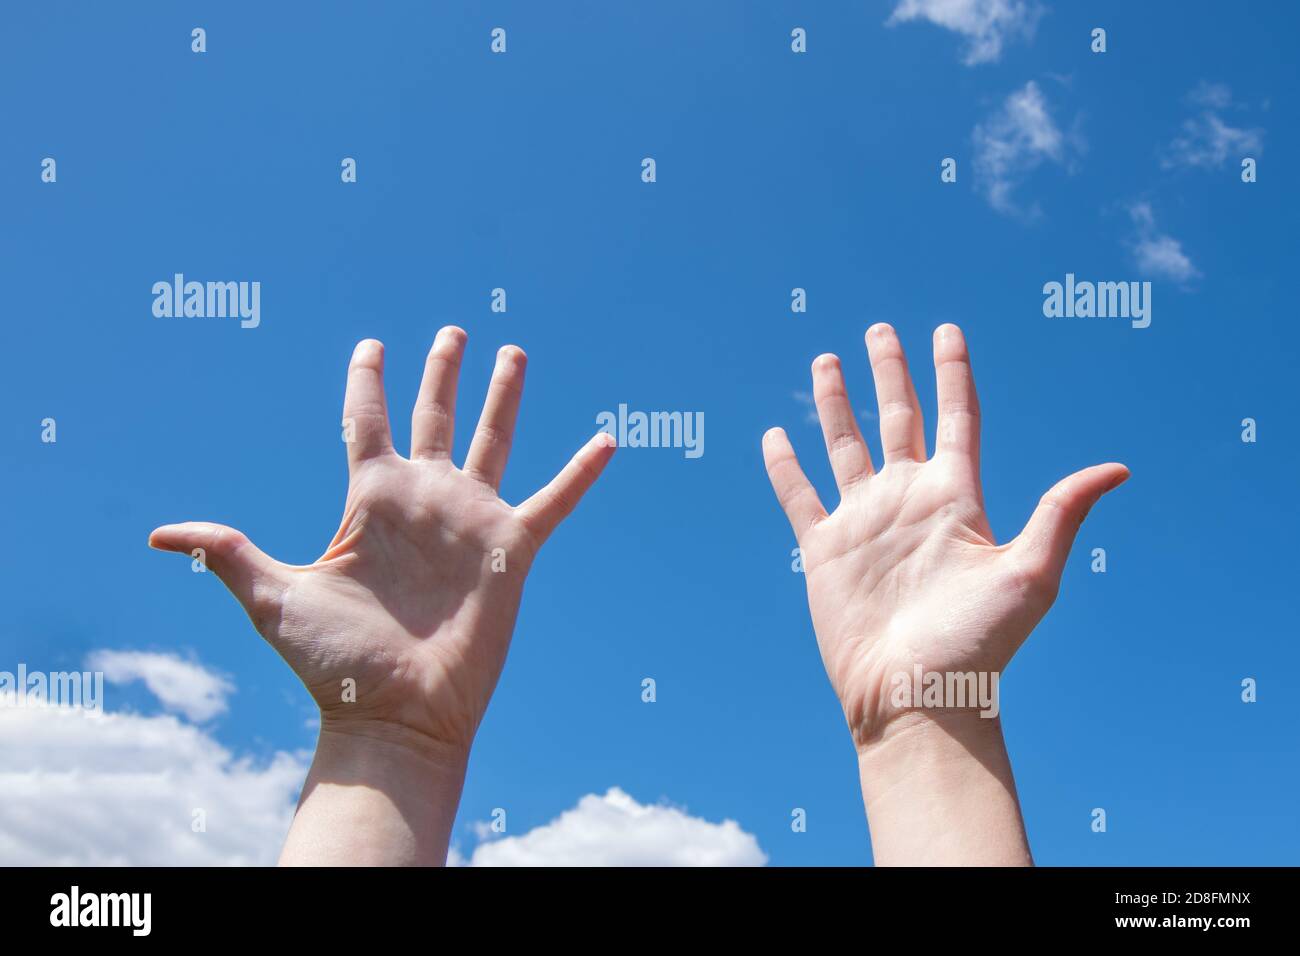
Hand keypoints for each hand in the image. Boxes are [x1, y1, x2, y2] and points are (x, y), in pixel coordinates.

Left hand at [150, 329, 614, 863]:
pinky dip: (582, 473)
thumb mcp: (273, 598)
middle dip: (444, 371)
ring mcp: (469, 520)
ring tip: (514, 352)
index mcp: (370, 500)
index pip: (367, 422)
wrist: (396, 714)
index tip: (371, 344)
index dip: (367, 380)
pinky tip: (609, 439)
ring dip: (505, 396)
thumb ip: (227, 554)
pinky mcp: (511, 547)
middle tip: (453, 332)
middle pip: (435, 416)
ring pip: (495, 440)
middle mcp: (423, 499)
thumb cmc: (334, 664)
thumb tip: (161, 536)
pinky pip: (555, 501)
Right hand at [762, 323, 1127, 747]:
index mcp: (956, 498)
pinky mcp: (824, 550)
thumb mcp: (1030, 574)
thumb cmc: (978, 644)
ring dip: (834, 403)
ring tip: (826, 360)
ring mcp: (864, 523)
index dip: (952, 373)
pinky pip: (799, 495)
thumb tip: (1118, 467)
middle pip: (897, 418)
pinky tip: (776, 435)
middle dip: (890, 373)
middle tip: (880, 330)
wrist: (917, 696)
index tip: (948, 330)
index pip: (957, 418)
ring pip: (844, 445)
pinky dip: (785, 465)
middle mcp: (908, 501)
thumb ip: (1060, 513)